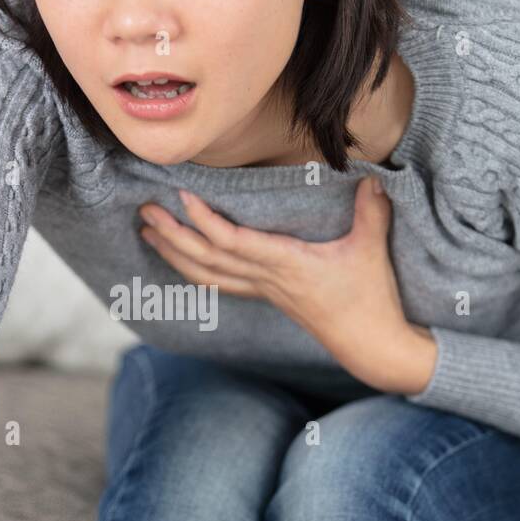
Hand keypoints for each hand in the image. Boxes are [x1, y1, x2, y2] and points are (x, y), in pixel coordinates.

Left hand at [138, 175, 436, 394]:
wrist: (368, 343)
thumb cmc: (370, 297)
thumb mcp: (372, 250)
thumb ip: (371, 211)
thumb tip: (373, 177)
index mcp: (286, 264)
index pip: (232, 241)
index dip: (204, 220)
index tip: (182, 197)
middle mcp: (267, 278)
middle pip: (207, 258)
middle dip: (173, 235)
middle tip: (146, 211)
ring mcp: (264, 290)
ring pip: (206, 275)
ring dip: (174, 254)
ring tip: (148, 232)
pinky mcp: (267, 297)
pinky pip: (219, 284)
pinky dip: (193, 271)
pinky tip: (178, 260)